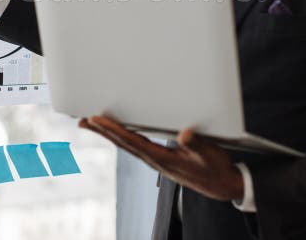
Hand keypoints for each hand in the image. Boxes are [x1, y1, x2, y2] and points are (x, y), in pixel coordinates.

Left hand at [79, 116, 243, 201]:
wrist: (223, 185)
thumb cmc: (215, 169)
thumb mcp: (209, 155)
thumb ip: (196, 145)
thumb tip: (184, 135)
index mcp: (162, 158)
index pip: (132, 141)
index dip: (113, 130)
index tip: (97, 119)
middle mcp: (155, 160)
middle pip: (122, 143)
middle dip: (102, 131)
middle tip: (83, 121)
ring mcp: (156, 161)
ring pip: (127, 145)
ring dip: (109, 134)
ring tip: (93, 123)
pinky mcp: (161, 159)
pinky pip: (136, 145)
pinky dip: (123, 137)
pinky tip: (120, 132)